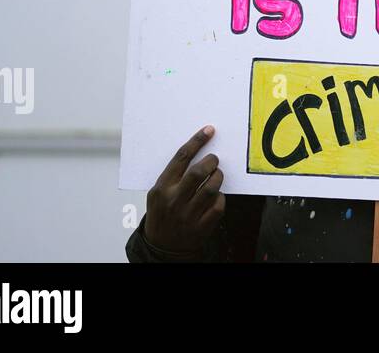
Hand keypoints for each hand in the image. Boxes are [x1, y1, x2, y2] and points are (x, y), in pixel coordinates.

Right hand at [144, 125, 225, 253]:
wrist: (161, 247)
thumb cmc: (162, 213)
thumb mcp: (158, 194)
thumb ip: (173, 176)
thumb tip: (197, 150)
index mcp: (161, 188)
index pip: (181, 158)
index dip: (197, 141)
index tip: (209, 131)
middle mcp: (174, 200)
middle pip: (199, 171)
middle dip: (211, 161)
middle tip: (214, 159)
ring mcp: (188, 214)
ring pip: (212, 187)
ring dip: (218, 177)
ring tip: (216, 175)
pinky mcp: (201, 226)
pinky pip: (218, 204)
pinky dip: (220, 197)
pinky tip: (216, 196)